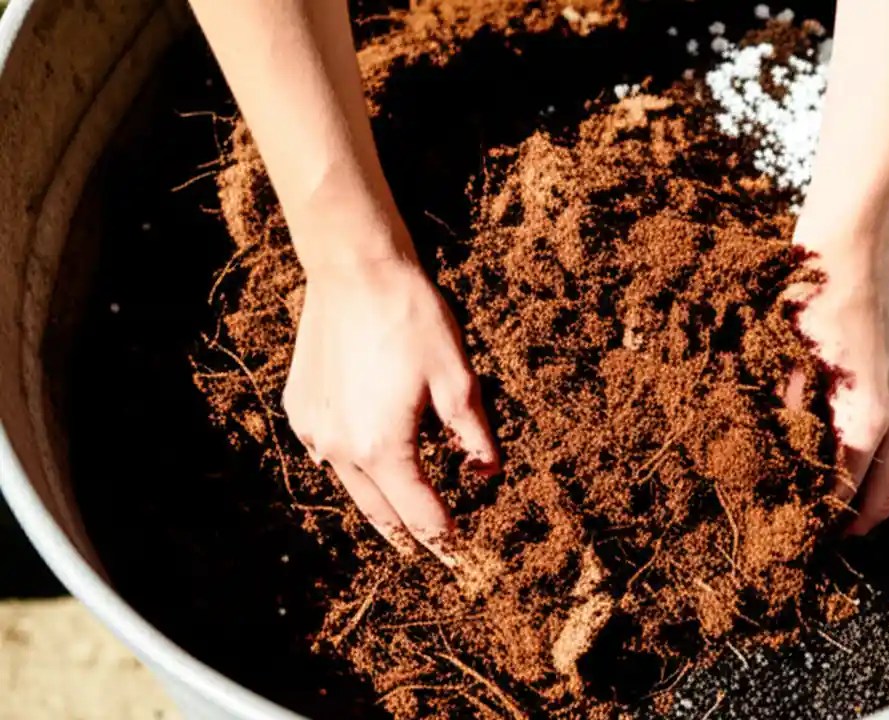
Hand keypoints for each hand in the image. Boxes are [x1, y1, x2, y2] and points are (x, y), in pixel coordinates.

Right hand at [283, 233, 498, 557]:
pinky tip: (369, 463)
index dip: (446, 541)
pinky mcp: (299, 407)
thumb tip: (488, 472)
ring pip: (352, 487)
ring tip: (405, 517)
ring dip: (381, 504)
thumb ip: (474, 433)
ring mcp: (314, 430)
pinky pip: (327, 454)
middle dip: (411, 535)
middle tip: (435, 550)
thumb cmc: (411, 317)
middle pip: (382, 513)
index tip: (464, 560)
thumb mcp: (458, 377)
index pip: (421, 515)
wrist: (353, 270)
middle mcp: (341, 449)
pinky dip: (353, 467)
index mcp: (384, 447)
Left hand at [790, 228, 888, 535]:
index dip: (823, 521)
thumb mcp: (783, 366)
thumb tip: (778, 466)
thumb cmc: (810, 300)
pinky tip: (841, 452)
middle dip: (853, 523)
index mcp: (866, 417)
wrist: (851, 249)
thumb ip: (786, 421)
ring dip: (865, 489)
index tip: (798, 537)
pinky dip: (874, 456)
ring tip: (824, 500)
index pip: (847, 492)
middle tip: (819, 539)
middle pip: (884, 496)